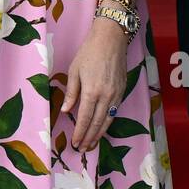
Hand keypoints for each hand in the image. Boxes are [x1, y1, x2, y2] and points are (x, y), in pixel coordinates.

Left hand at [62, 18, 128, 151]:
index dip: (80, 133)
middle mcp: (106, 96)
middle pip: (98, 123)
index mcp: (92, 91)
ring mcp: (116, 94)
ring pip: (108, 120)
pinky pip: (115, 112)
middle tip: (83, 149)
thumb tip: (66, 111)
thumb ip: (71, 93)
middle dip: (89, 138)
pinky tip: (103, 128)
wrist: (111, 39)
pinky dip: (109, 123)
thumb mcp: (74, 70)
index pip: (85, 118)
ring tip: (92, 144)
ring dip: (100, 134)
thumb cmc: (89, 52)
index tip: (75, 143)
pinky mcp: (122, 91)